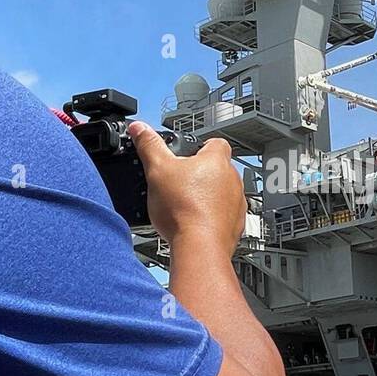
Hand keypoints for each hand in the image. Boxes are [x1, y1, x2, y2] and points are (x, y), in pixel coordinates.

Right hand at [129, 121, 244, 256]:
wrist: (200, 247)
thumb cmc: (183, 210)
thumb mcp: (157, 170)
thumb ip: (149, 146)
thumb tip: (140, 128)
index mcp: (217, 160)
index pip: (215, 142)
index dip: (200, 146)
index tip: (187, 155)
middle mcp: (233, 179)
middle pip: (218, 168)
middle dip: (201, 174)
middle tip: (180, 183)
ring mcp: (237, 203)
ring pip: (223, 193)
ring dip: (208, 196)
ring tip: (186, 205)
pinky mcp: (236, 224)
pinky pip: (225, 215)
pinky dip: (212, 217)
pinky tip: (194, 223)